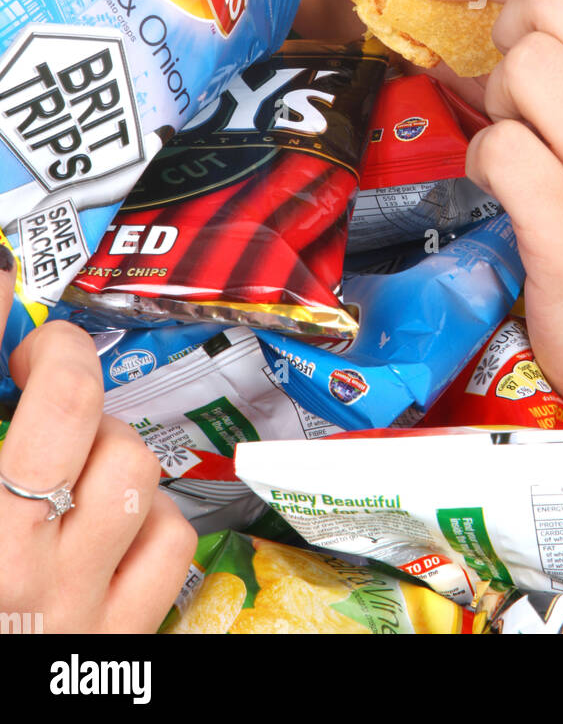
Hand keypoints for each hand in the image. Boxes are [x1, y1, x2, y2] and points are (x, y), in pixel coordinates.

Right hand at [0, 266, 196, 632]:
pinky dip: (150, 514)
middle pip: (69, 409)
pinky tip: (116, 517)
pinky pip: (167, 546)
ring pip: (130, 466)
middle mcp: (8, 563)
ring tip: (78, 443)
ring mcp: (71, 606)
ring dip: (109, 435)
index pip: (16, 404)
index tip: (6, 293)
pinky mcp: (117, 647)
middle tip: (42, 359)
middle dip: (63, 360)